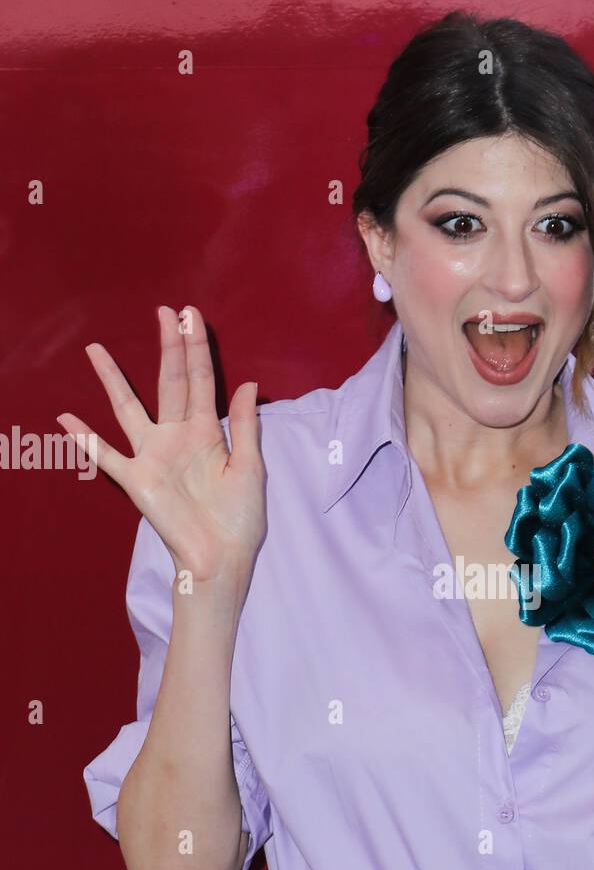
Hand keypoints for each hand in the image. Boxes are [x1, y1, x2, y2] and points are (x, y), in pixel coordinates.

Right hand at [57, 305, 266, 582]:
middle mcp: (177, 437)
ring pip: (128, 408)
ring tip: (96, 350)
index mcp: (208, 433)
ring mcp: (154, 456)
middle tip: (165, 311)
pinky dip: (86, 439)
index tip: (191, 315)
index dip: (197, 348)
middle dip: (169, 347)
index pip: (202, 380)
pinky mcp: (137, 481)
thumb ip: (245, 426)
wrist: (222, 558)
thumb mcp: (251, 467)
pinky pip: (107, 456)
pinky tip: (67, 419)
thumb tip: (249, 383)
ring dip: (112, 379)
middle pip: (170, 382)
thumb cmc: (239, 519)